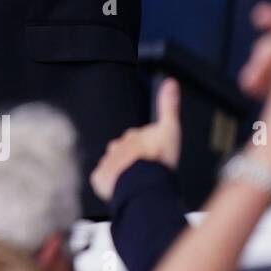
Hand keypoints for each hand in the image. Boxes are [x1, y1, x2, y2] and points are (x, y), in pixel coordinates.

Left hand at [90, 78, 181, 201]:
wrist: (143, 183)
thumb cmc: (158, 159)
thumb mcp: (170, 129)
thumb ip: (169, 106)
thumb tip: (170, 82)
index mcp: (132, 136)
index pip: (137, 139)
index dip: (146, 147)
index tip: (153, 155)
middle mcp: (116, 147)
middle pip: (124, 152)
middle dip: (133, 159)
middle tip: (146, 170)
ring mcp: (107, 163)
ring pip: (114, 166)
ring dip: (123, 172)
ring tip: (136, 181)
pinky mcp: (100, 179)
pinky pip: (104, 180)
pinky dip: (111, 184)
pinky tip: (122, 189)